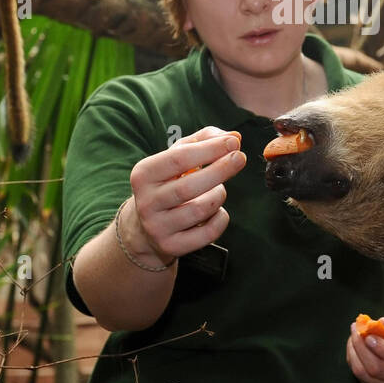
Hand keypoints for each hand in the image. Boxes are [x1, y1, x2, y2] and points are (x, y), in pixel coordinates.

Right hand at [122, 126, 245, 264]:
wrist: (147, 225)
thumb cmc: (169, 181)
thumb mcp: (178, 156)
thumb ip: (204, 140)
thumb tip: (233, 136)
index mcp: (143, 174)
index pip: (179, 159)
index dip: (210, 149)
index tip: (233, 142)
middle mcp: (146, 202)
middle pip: (190, 186)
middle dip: (220, 170)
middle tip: (240, 158)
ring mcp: (157, 227)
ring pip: (201, 209)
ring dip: (219, 194)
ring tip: (219, 188)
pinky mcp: (171, 246)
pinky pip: (208, 233)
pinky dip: (220, 218)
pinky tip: (216, 211)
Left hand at [346, 311, 383, 382]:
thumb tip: (382, 324)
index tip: (369, 336)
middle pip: (377, 369)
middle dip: (362, 348)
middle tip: (355, 329)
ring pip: (363, 373)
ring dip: (354, 351)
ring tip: (354, 333)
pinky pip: (358, 374)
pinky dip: (352, 357)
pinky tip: (354, 344)